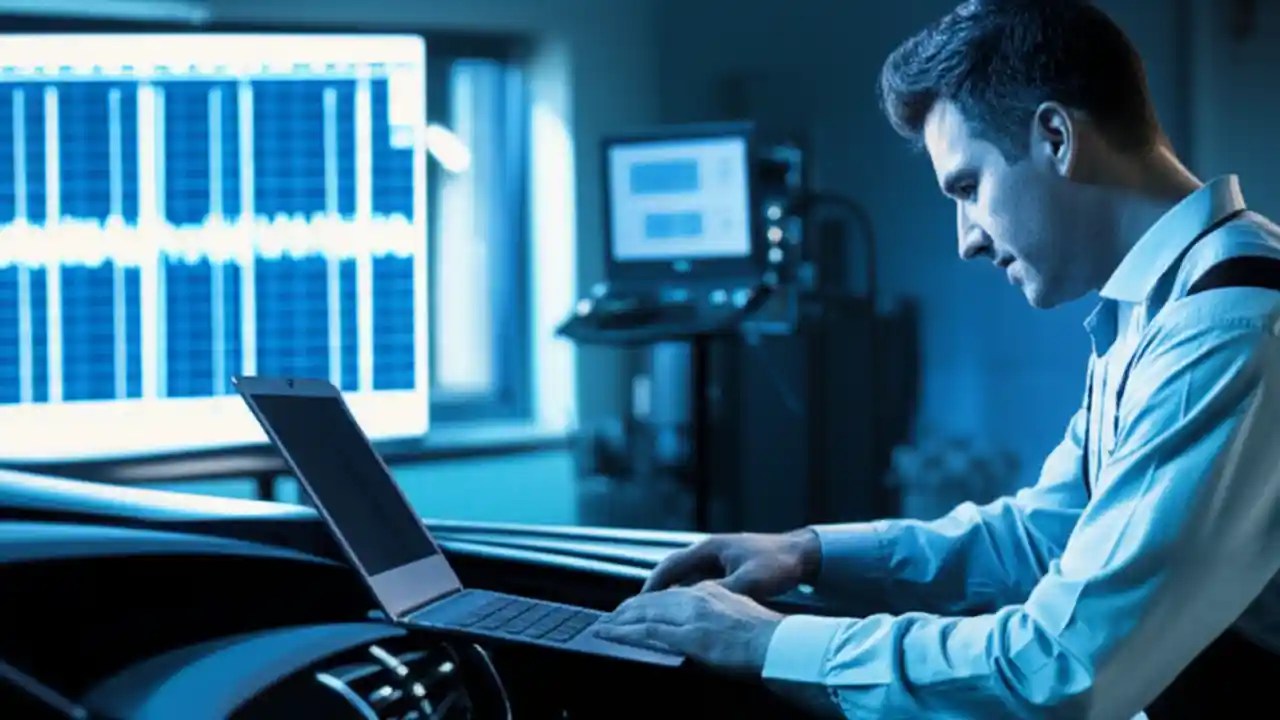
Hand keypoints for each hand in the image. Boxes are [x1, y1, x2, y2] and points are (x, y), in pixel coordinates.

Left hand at [596, 581, 783, 674]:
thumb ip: (719, 616)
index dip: (649, 602)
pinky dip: (626, 632)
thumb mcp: (741, 615)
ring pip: (645, 613)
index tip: (635, 609)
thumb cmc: (768, 636)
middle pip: (653, 600)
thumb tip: (710, 627)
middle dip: (628, 609)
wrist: (780, 643)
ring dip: (621, 620)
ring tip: (604, 627)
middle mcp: (697, 597)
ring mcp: (691, 615)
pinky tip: (613, 635)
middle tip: (609, 617)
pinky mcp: (688, 634)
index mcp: (711, 592)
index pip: (671, 594)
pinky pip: (648, 631)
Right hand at [642, 529, 819, 598]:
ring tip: (656, 615)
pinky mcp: (726, 569)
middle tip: (639, 611)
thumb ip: (725, 592)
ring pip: (684, 578)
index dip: (652, 585)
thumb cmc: (778, 563)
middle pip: (672, 570)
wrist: (802, 554)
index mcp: (710, 548)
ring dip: (670, 594)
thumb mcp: (751, 581)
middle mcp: (709, 551)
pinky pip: (698, 583)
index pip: (670, 565)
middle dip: (654, 590)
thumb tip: (699, 607)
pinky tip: (685, 613)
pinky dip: (687, 596)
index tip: (639, 603)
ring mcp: (717, 560)